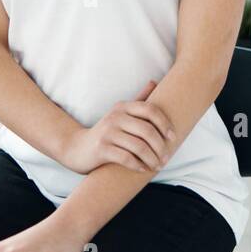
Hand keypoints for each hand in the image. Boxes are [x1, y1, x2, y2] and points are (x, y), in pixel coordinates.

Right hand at [60, 80, 175, 173]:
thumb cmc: (106, 132)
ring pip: (139, 146)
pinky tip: (143, 169)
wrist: (77, 148)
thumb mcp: (121, 113)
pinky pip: (126, 158)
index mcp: (123, 106)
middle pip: (147, 130)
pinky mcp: (101, 149)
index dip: (165, 124)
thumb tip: (154, 82)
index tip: (173, 138)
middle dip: (160, 146)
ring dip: (152, 159)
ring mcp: (107, 133)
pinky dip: (138, 165)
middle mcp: (115, 117)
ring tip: (158, 166)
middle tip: (166, 158)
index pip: (151, 110)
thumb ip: (138, 99)